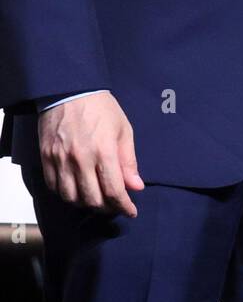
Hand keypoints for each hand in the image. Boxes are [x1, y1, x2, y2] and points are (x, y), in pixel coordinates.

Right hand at [38, 91, 143, 216]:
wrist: (69, 90)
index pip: (114, 191)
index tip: (130, 211)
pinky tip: (76, 190)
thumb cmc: (100, 108)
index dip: (124, 206)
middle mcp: (80, 159)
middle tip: (115, 206)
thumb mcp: (123, 130)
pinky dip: (65, 195)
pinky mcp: (46, 158)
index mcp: (103, 151)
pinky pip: (53, 187)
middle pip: (92, 199)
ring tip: (96, 199)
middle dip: (107, 208)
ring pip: (71, 198)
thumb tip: (136, 186)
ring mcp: (60, 160)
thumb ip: (128, 161)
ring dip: (85, 204)